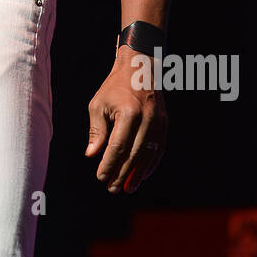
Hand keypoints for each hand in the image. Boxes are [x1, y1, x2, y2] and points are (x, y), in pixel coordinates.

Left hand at [85, 47, 166, 192]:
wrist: (140, 67)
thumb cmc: (114, 86)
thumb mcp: (98, 104)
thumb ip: (96, 131)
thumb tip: (91, 155)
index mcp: (129, 113)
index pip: (118, 147)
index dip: (109, 165)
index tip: (101, 178)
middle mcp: (147, 119)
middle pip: (134, 154)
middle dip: (122, 174)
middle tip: (112, 189)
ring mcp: (159, 121)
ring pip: (149, 155)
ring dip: (137, 174)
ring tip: (127, 188)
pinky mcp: (165, 123)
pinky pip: (159, 148)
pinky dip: (151, 164)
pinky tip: (142, 175)